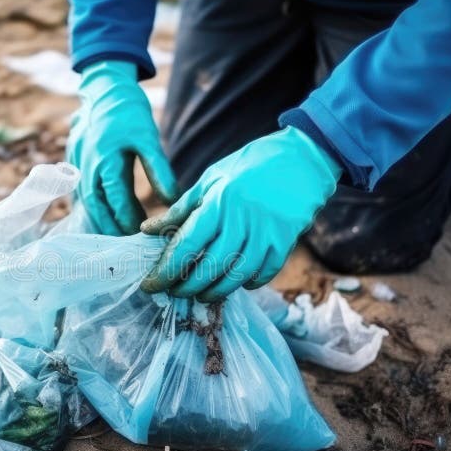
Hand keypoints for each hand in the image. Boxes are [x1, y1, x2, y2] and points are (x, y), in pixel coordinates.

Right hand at [66, 60, 178, 234]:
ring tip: (116, 240)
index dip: (129, 220)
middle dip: (111, 229)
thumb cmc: (128, 112)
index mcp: (106, 161)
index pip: (117, 200)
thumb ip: (159, 170)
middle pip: (97, 208)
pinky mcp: (73, 166)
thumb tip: (172, 200)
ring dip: (100, 223)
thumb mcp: (148, 138)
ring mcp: (76, 167)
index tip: (142, 236)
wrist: (103, 89)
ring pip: (87, 204)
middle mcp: (87, 167)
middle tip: (127, 248)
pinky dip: (91, 210)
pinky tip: (102, 221)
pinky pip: (81, 195)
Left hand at [140, 127, 341, 300]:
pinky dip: (249, 283)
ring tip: (201, 294)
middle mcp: (242, 220)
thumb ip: (181, 208)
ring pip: (237, 276)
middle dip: (188, 287)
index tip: (151, 285)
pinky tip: (236, 283)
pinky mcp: (286, 241)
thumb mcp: (212, 179)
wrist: (303, 157)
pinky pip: (265, 273)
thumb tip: (147, 229)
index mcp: (218, 202)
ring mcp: (266, 232)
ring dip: (216, 291)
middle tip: (175, 292)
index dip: (166, 270)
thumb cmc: (250, 165)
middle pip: (210, 267)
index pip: (186, 245)